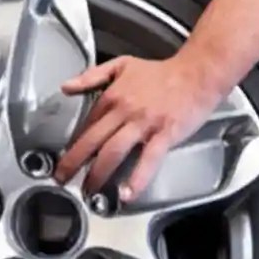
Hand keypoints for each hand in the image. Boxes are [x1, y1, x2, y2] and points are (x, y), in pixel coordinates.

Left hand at [54, 55, 224, 201]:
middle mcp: (124, 111)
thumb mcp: (122, 65)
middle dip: (73, 162)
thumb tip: (66, 86)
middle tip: (61, 179)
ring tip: (89, 190)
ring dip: (98, 173)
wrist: (196, 73)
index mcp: (113, 96)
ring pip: (114, 151)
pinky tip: (127, 193)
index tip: (65, 158)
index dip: (74, 143)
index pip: (86, 124)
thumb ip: (92, 76)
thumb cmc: (162, 72)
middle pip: (92, 140)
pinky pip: (148, 159)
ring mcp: (144, 124)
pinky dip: (137, 178)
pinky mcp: (164, 134)